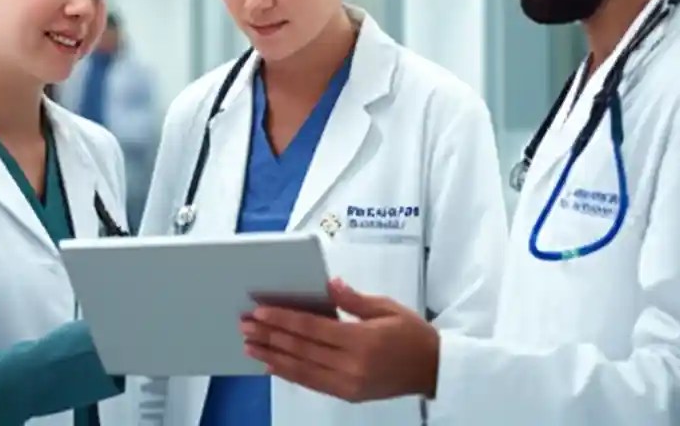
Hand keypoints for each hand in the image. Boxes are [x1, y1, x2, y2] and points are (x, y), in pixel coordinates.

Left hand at [241, 278, 438, 402]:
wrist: (435, 370)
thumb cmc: (412, 333)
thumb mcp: (386, 308)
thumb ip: (353, 300)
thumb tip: (328, 285)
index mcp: (362, 340)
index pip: (312, 328)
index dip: (283, 320)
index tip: (259, 312)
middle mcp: (352, 366)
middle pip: (301, 349)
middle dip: (270, 336)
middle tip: (244, 325)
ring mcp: (349, 384)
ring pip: (301, 370)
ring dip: (272, 356)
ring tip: (249, 346)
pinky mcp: (348, 395)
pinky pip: (312, 384)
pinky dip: (289, 374)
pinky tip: (272, 365)